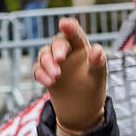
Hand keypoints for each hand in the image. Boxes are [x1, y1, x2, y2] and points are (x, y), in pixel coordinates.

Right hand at [33, 17, 106, 133]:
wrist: (81, 111)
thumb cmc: (93, 87)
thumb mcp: (97, 75)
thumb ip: (97, 62)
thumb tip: (97, 49)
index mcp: (81, 46)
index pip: (75, 33)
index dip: (69, 27)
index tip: (64, 24)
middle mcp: (66, 50)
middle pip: (57, 42)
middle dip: (57, 49)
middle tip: (60, 59)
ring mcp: (54, 61)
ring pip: (45, 53)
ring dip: (47, 62)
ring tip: (56, 76)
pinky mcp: (45, 73)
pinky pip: (37, 68)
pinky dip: (41, 73)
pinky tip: (49, 82)